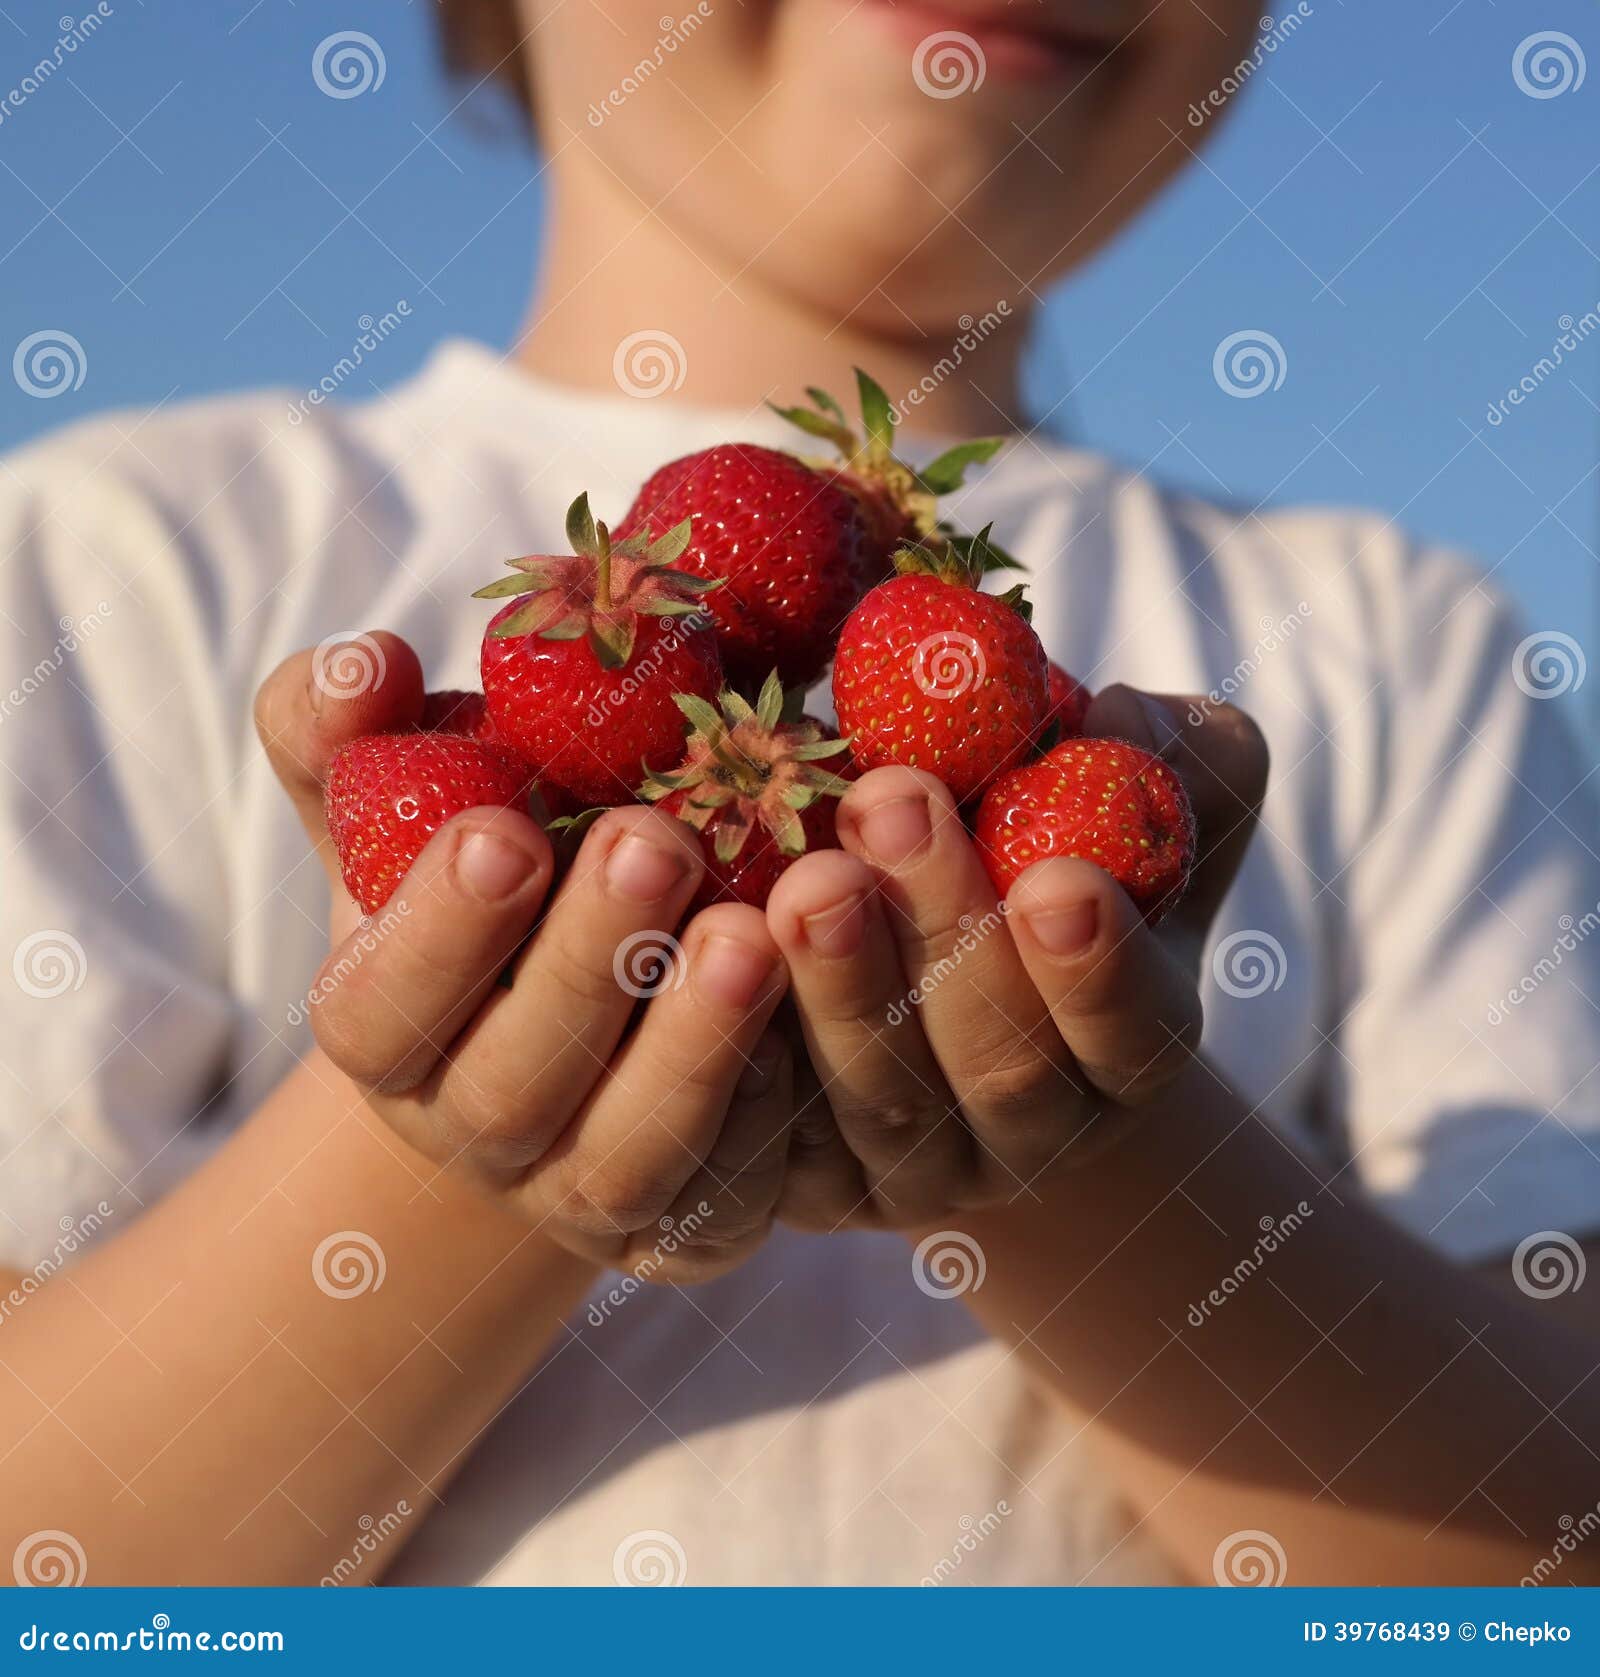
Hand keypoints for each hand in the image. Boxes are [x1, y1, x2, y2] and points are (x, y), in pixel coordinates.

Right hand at [254, 633, 793, 1279]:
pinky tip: (822, 1005)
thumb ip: (353, 729)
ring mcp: (585, 1192)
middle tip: (653, 843)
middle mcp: (477, 1133)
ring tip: (751, 930)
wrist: (572, 1005)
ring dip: (693, 1048)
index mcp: (388, 1035)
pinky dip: (782, 1106)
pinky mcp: (693, 1222)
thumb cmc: (496, 873)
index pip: (381, 1011)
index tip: (502, 829)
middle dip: (585, 965)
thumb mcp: (408, 797)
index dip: (438, 931)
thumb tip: (370, 664)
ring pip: (632, 1155)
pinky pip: (740, 1186)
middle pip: (514, 1088)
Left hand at [765, 685, 1267, 1229]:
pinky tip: (719, 956)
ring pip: (878, 1101)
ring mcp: (911, 1171)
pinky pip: (769, 1139)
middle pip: (1000, 1071)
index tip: (1059, 879)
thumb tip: (1123, 718)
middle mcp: (1029, 1138)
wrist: (936, 980)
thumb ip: (1172, 765)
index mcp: (1127, 1060)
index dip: (1099, 972)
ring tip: (804, 874)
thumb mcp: (1134, 816)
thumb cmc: (1045, 866)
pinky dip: (745, 1056)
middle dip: (945, 934)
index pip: (1135, 1037)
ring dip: (839, 986)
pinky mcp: (804, 1182)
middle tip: (890, 807)